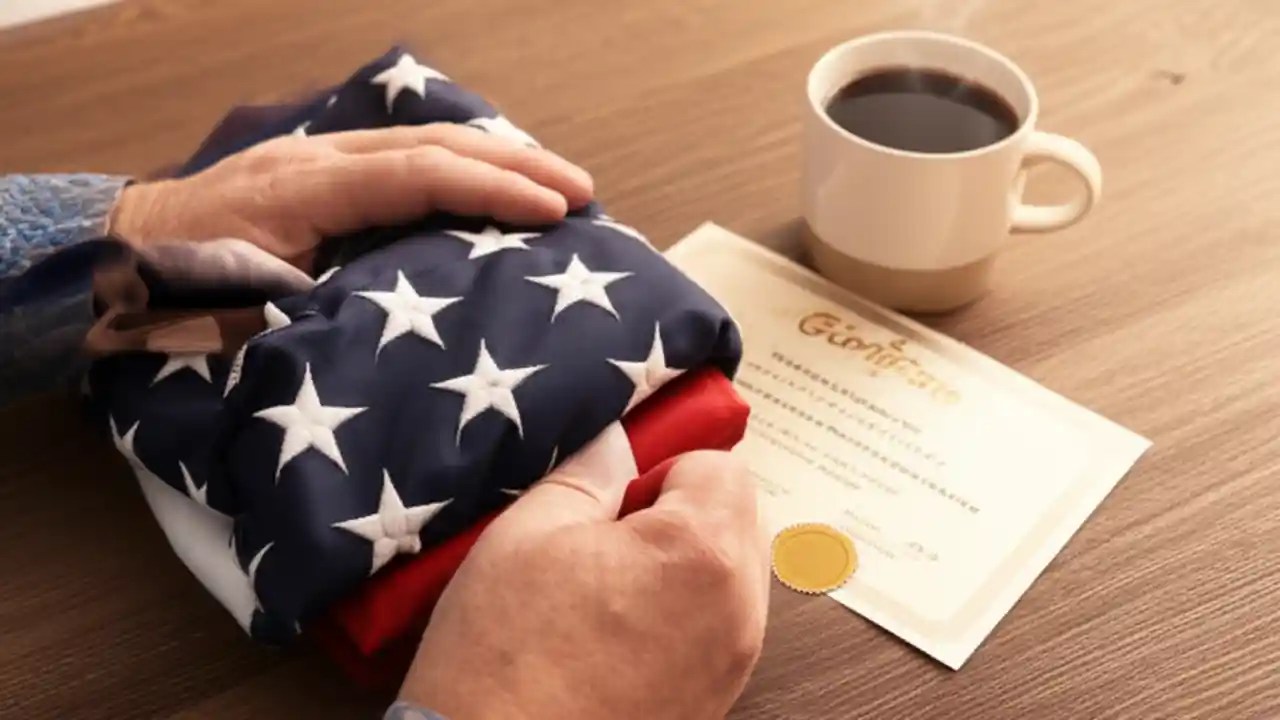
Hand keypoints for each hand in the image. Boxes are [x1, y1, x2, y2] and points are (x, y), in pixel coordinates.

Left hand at [108, 124, 593, 271]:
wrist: (112, 260)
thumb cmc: (174, 300)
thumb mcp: (244, 319)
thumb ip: (324, 314)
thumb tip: (411, 336)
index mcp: (303, 191)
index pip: (418, 175)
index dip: (492, 189)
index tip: (555, 212)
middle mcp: (316, 159)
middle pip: (432, 143)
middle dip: (514, 164)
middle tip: (582, 191)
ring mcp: (315, 158)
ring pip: (420, 141)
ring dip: (493, 160)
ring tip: (555, 186)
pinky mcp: (316, 172)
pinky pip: (401, 157)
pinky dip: (458, 169)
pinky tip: (491, 189)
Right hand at [398, 450, 770, 719]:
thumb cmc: (503, 659)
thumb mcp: (528, 532)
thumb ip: (587, 475)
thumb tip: (616, 447)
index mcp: (701, 553)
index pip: (721, 466)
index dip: (663, 469)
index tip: (617, 500)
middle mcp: (736, 611)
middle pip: (741, 517)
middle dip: (685, 511)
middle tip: (611, 537)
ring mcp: (732, 663)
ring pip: (734, 574)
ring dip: (687, 562)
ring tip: (610, 589)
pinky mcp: (716, 700)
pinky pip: (720, 627)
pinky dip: (684, 612)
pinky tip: (618, 631)